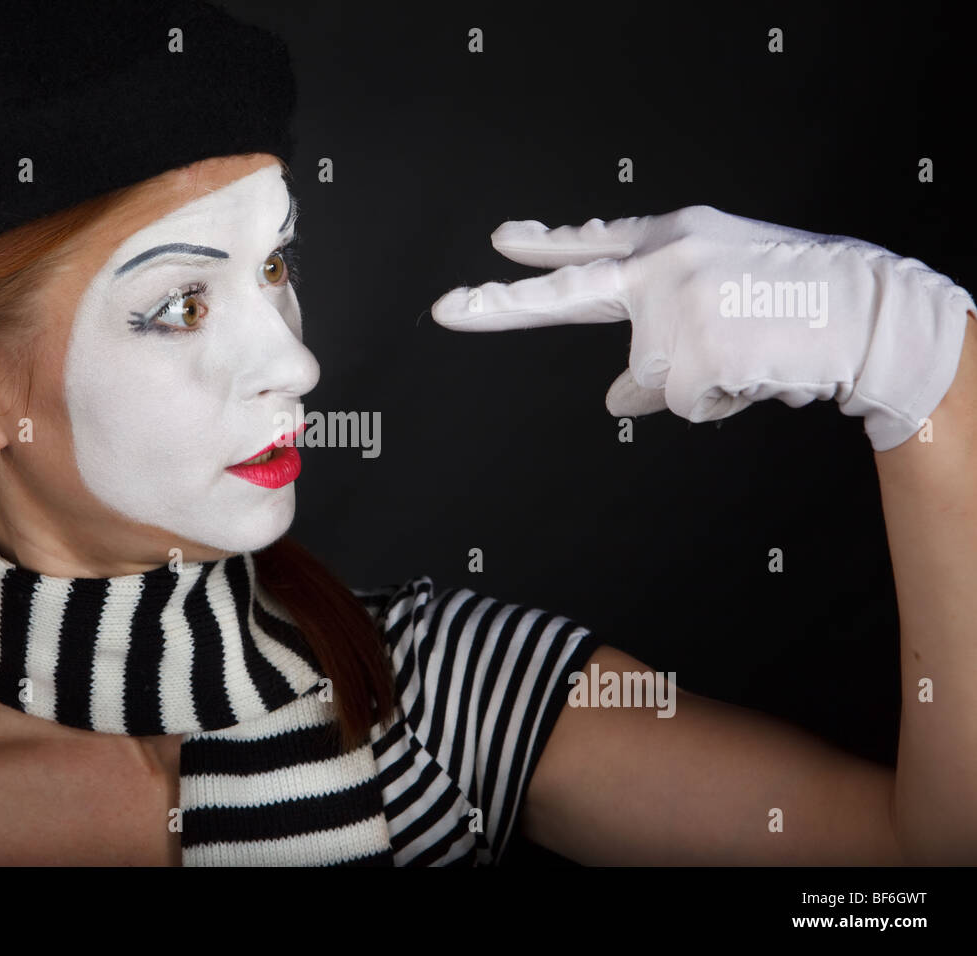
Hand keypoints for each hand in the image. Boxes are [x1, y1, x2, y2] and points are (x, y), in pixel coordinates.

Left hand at [430, 205, 974, 449]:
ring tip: (745, 353)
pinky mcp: (686, 352)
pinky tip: (751, 368)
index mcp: (671, 242)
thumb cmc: (794, 298)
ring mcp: (670, 307)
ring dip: (695, 384)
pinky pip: (681, 404)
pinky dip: (716, 401)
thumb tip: (612, 398)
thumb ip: (657, 330)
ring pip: (650, 382)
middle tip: (448, 309)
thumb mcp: (720, 291)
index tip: (497, 244)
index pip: (594, 244)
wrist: (862, 310)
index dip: (543, 245)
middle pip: (571, 293)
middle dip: (501, 306)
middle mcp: (662, 265)